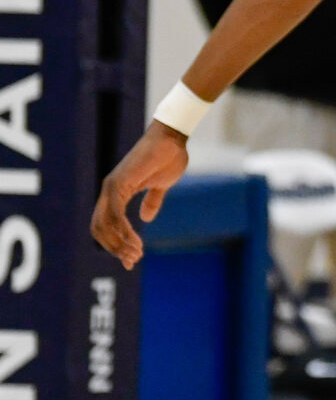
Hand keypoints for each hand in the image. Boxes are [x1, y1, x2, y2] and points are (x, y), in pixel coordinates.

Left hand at [91, 123, 190, 268]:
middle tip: (133, 260)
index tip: (131, 259)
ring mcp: (112, 187)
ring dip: (119, 244)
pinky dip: (123, 232)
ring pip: (105, 225)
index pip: (106, 225)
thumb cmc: (169, 157)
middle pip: (100, 229)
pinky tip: (135, 242)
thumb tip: (146, 218)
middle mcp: (109, 191)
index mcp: (116, 192)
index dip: (115, 244)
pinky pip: (115, 215)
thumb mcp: (161, 184)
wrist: (172, 139)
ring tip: (135, 255)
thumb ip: (152, 201)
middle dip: (115, 248)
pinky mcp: (119, 184)